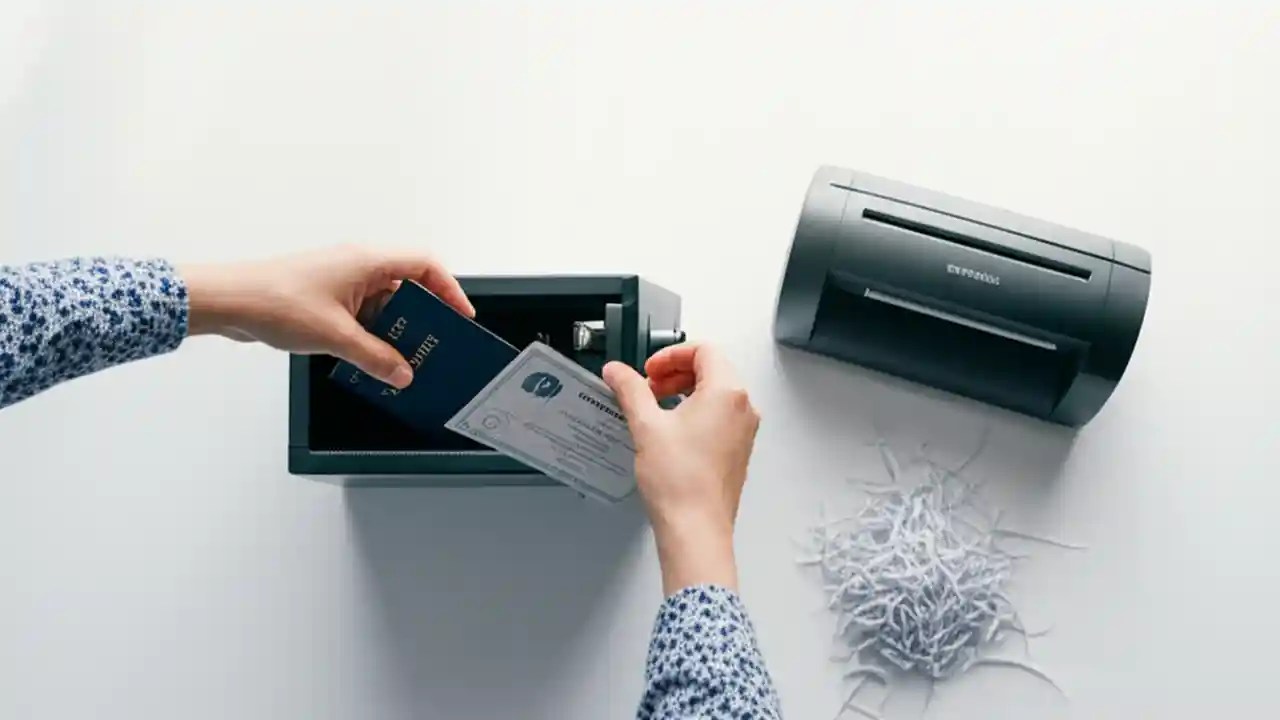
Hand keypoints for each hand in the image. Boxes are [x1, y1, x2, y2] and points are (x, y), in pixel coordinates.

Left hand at [180, 244, 474, 387]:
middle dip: (422, 318)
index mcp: (367, 261)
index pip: (425, 265)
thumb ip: (376, 357)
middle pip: (407, 286)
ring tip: (401, 360)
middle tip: (433, 346)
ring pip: (383, 304)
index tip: (461, 315)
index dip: (449, 289)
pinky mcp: (326, 297)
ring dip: (394, 331)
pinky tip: (371, 359)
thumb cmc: (273, 300)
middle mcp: (357, 265)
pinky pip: (362, 314)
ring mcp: (341, 281)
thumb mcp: (336, 337)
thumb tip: (402, 372)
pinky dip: (371, 335)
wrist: (228, 299)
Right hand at [603, 343, 760, 594]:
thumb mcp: (646, 425)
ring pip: (716, 393)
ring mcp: (743, 431)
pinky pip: (720, 417)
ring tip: (655, 408)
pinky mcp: (737, 451)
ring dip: (684, 392)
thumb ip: (630, 389)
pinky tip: (670, 431)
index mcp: (727, 392)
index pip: (704, 350)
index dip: (671, 355)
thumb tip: (618, 372)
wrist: (695, 529)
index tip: (649, 370)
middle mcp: (742, 408)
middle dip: (676, 372)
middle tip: (648, 386)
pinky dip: (695, 412)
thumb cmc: (680, 483)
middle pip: (712, 369)